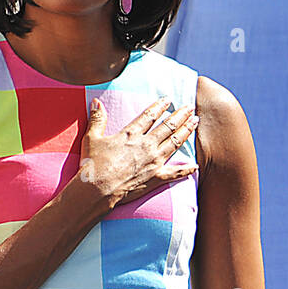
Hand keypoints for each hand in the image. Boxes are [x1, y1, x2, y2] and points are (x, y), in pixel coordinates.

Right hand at [77, 96, 198, 210]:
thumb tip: (96, 101)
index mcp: (131, 134)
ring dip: (186, 131)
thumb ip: (97, 118)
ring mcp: (154, 161)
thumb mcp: (92, 138)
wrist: (98, 189)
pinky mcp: (156, 178)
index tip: (169, 99)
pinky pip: (175, 173)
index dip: (160, 106)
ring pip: (175, 143)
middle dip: (180, 115)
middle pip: (168, 126)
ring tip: (195, 122)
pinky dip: (186, 170)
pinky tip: (195, 166)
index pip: (149, 116)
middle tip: (190, 107)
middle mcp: (146, 145)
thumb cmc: (92, 164)